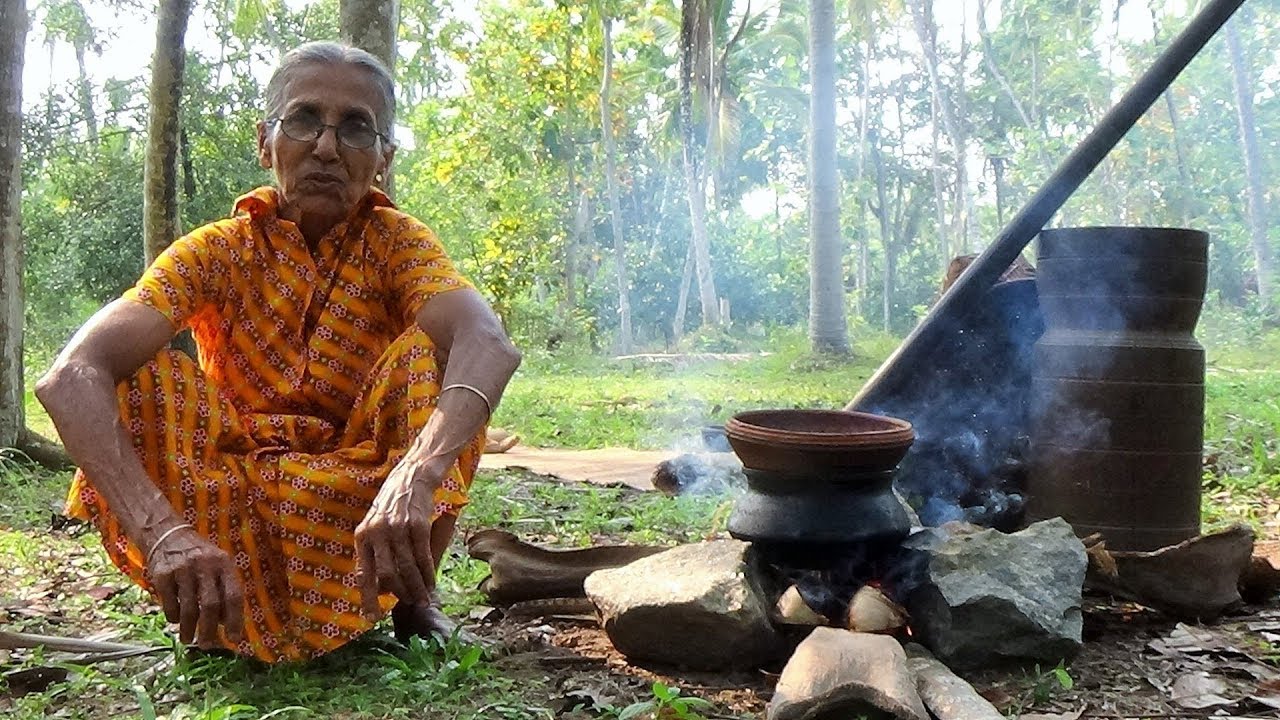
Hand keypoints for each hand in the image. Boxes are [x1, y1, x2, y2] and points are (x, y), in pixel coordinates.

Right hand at [146, 526, 244, 647]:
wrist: (166, 535)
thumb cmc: (198, 556)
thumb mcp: (217, 565)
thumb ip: (224, 590)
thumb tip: (226, 624)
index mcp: (224, 564)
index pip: (233, 595)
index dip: (235, 620)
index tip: (234, 640)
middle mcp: (205, 565)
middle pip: (211, 605)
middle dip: (209, 630)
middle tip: (207, 645)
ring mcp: (183, 569)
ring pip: (188, 608)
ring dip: (188, 628)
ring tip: (188, 640)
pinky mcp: (162, 574)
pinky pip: (169, 604)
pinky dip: (173, 617)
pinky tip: (175, 621)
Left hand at [354, 456, 443, 614]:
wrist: (412, 477)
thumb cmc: (392, 505)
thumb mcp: (375, 526)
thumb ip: (376, 553)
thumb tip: (382, 587)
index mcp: (363, 536)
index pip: (363, 573)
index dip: (368, 597)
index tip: (372, 618)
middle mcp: (377, 533)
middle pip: (387, 574)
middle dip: (398, 594)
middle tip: (408, 606)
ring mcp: (398, 529)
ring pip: (407, 568)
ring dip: (416, 588)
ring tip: (422, 600)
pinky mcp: (418, 525)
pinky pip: (423, 557)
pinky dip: (428, 574)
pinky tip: (431, 584)